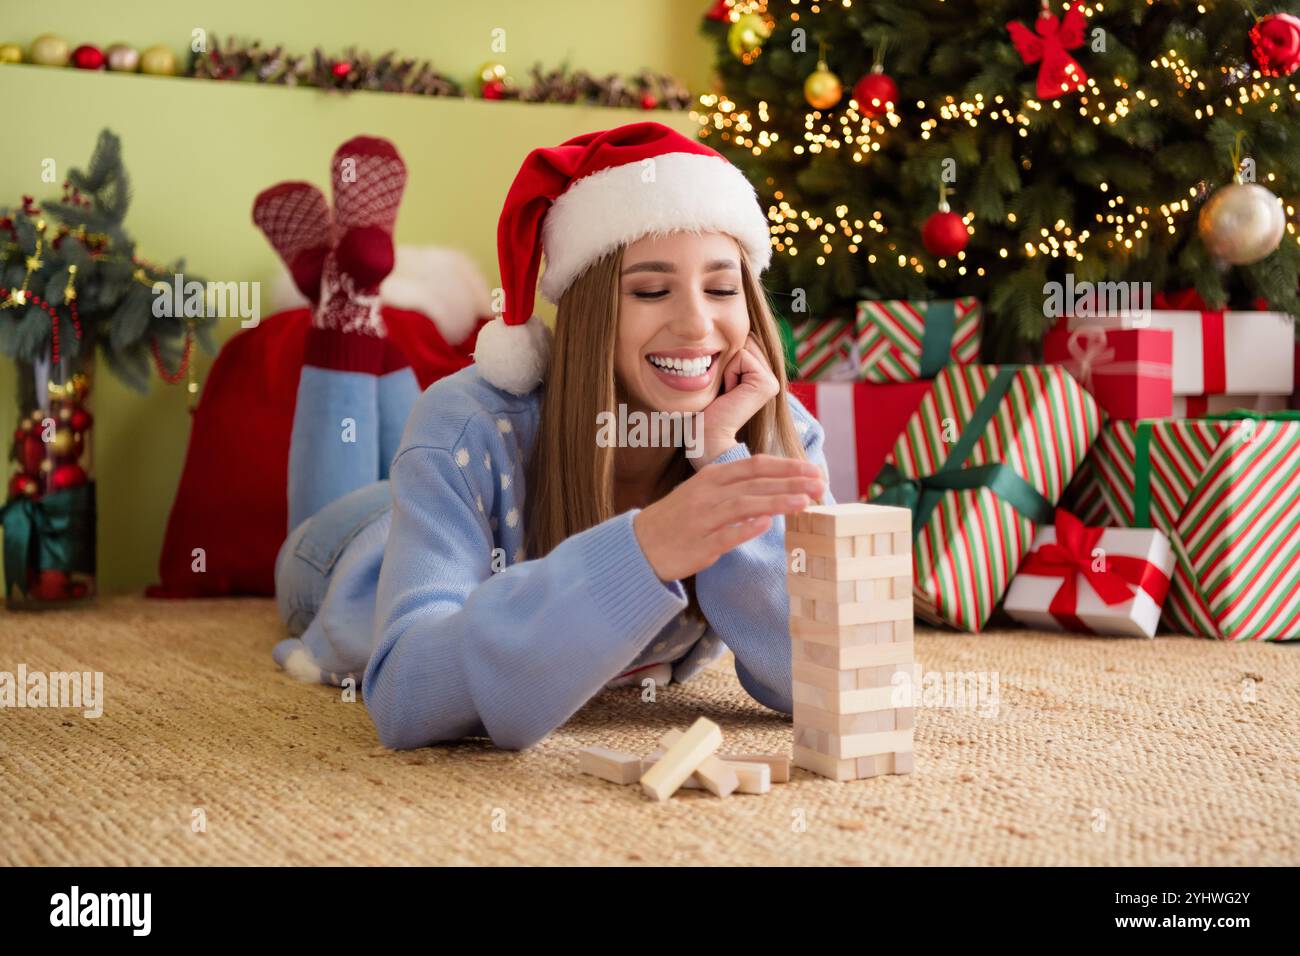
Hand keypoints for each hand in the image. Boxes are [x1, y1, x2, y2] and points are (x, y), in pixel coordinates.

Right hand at [633, 454, 825, 581]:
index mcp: (710, 477)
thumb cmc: (677, 519)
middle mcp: (707, 494)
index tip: (812, 469)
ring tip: (805, 501)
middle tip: (821, 483)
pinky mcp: (698, 546)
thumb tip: (773, 487)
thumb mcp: (702, 493)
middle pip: (755, 482)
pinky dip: (746, 528)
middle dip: (791, 481)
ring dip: (776, 501)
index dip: (786, 465)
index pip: (754, 465)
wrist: (638, 546)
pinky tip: (767, 525)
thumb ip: (735, 488)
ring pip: (744, 505)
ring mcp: (702, 519)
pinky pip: (725, 536)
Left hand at [692, 334, 779, 466]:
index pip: (742, 341)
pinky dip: (728, 372)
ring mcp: (773, 381)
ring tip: (725, 392)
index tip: (719, 386)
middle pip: (744, 340)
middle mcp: (771, 377)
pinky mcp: (768, 384)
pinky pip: (742, 356)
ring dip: (726, 366)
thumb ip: (729, 354)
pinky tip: (728, 393)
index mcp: (760, 375)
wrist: (704, 435)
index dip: (723, 357)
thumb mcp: (716, 375)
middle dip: (726, 360)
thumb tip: (733, 328)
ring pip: (743, 346)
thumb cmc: (703, 409)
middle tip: (722, 390)